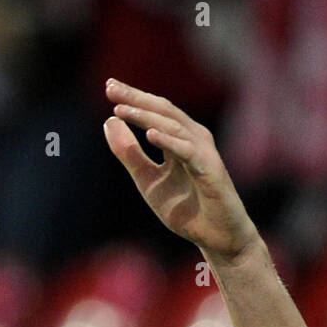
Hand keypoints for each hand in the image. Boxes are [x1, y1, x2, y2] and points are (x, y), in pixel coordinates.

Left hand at [103, 80, 259, 264]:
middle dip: (137, 98)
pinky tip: (150, 135)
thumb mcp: (148, 181)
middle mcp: (193, 140)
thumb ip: (129, 154)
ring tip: (122, 110)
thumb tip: (109, 121)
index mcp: (179, 141)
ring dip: (146, 117)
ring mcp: (204, 154)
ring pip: (174, 127)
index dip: (134, 98)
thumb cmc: (187, 210)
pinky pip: (188, 152)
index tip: (109, 87)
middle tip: (112, 88)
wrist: (217, 238)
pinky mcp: (211, 171)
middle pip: (164, 111)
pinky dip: (169, 142)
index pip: (155, 112)